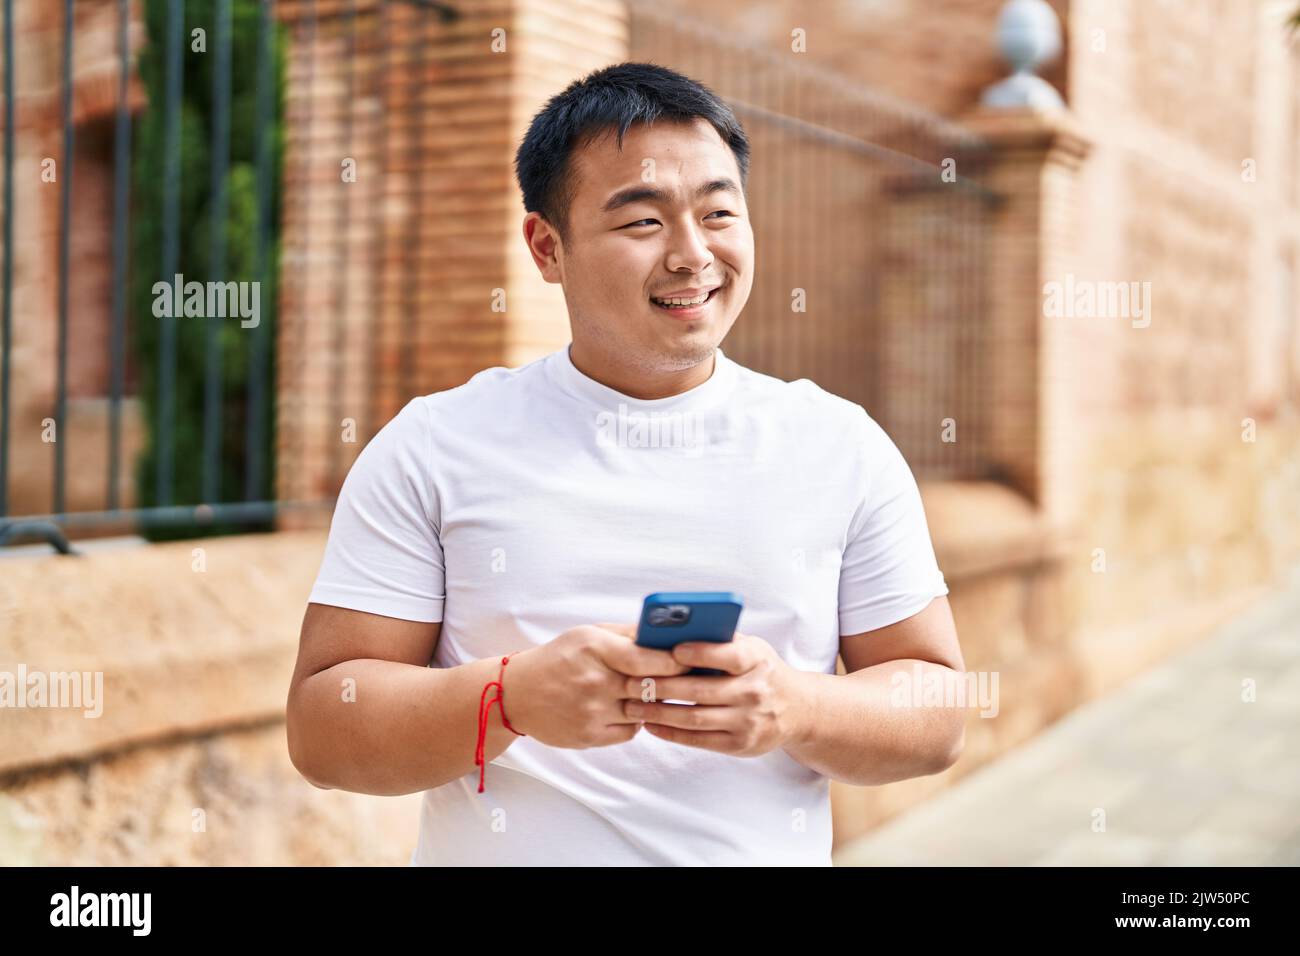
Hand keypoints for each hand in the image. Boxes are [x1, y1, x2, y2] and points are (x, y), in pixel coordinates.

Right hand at [503, 623, 689, 748]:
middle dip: (675, 684)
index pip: (645, 657)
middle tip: (696, 680)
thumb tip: (669, 635)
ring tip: (667, 695)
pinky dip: (637, 720)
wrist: (516, 694)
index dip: (675, 660)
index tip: (694, 659)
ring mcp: (591, 711)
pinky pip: (631, 730)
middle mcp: (593, 681)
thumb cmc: (559, 658)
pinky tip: (632, 709)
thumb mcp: (587, 634)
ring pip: (645, 711)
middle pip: (649, 686)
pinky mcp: (589, 736)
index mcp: (594, 648)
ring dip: (658, 704)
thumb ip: (627, 635)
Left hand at [618, 631, 806, 756]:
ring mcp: (748, 721)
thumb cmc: (762, 670)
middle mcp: (754, 692)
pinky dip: (671, 732)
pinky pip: (699, 740)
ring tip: (632, 705)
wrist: (797, 709)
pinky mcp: (740, 745)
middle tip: (631, 682)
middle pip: (701, 691)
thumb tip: (672, 633)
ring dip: (659, 712)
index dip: (698, 653)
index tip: (670, 649)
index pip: (727, 656)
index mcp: (756, 661)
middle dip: (661, 687)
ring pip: (695, 718)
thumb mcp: (752, 648)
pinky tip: (651, 723)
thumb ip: (720, 641)